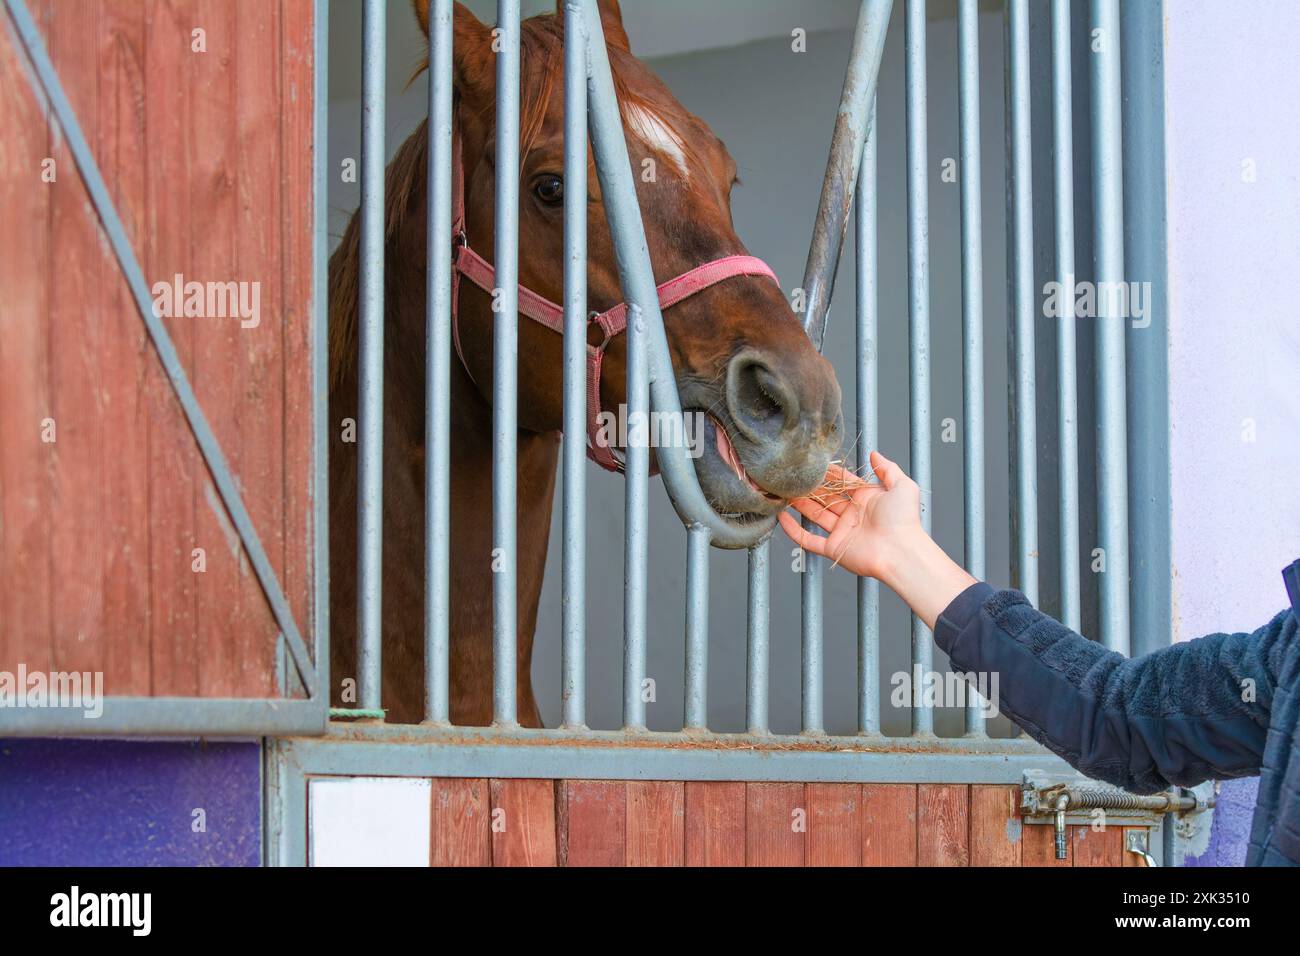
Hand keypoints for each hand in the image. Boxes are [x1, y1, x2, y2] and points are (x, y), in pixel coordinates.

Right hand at [777, 450, 924, 581]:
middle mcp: (852, 515)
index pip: (843, 483)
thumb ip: (887, 469)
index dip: (828, 474)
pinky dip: (794, 531)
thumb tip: (874, 454)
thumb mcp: (902, 486)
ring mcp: (842, 532)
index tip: (813, 464)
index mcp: (866, 500)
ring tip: (784, 492)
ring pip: (815, 515)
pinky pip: (809, 540)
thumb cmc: (904, 520)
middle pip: (826, 498)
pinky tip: (781, 518)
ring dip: (799, 504)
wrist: (901, 552)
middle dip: (810, 487)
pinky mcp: (833, 548)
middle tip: (794, 477)